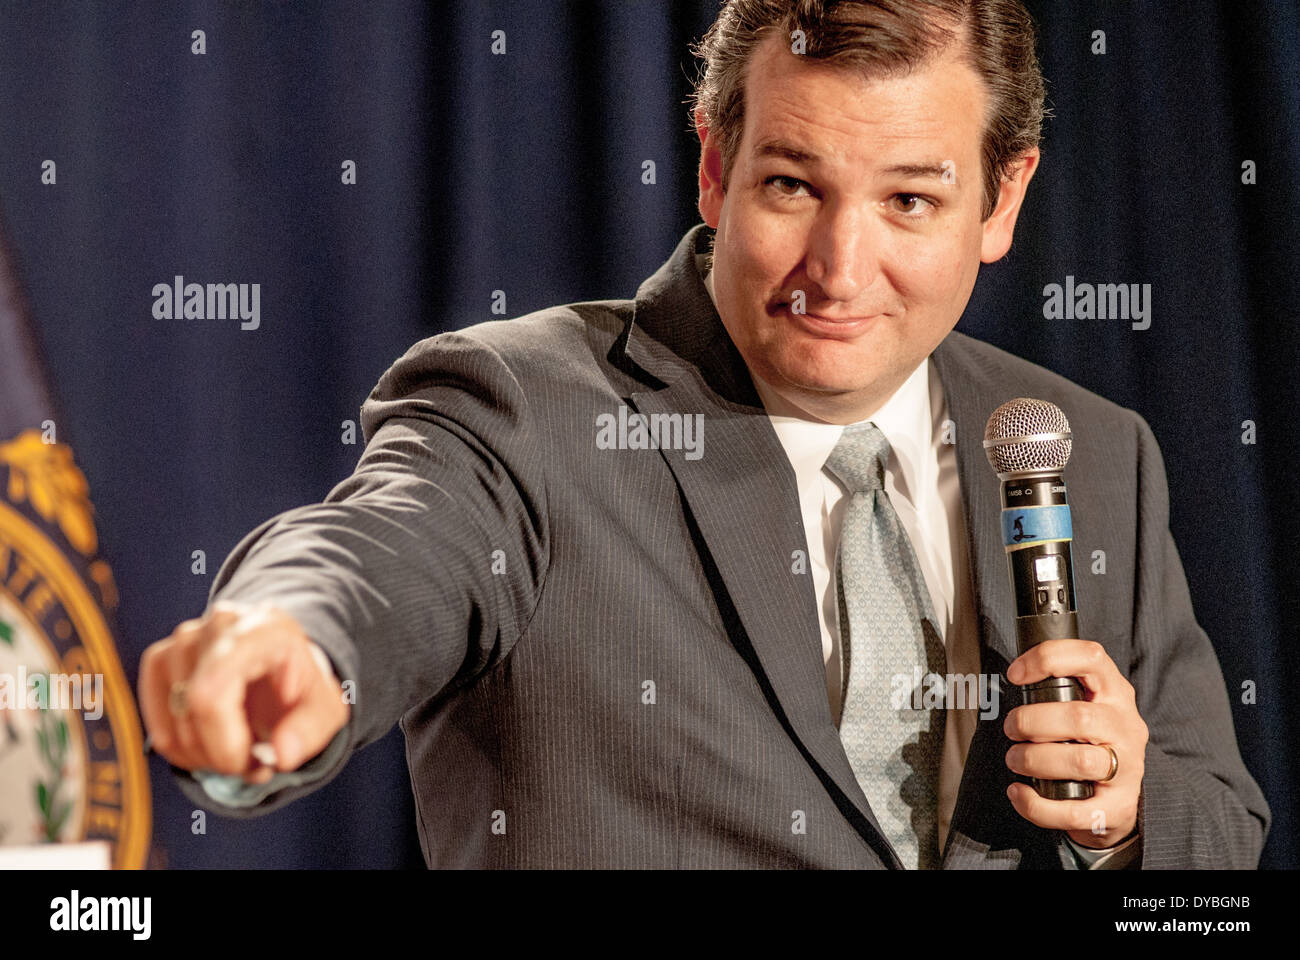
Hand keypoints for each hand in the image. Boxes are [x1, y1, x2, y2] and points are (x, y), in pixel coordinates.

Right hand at [138, 601, 349, 784]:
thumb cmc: (302, 685)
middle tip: (253, 763)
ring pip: (173, 726)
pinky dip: (183, 751)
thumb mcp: (326, 709)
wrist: (283, 662)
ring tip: (239, 750)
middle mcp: (217, 626)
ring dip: (205, 758)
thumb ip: (310, 731)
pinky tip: (212, 745)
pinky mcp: (161, 659)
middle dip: (222, 756)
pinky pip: (156, 725)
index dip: (224, 742)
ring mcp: (183, 640)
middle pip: (192, 710)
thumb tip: (280, 755)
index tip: (252, 764)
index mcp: (263, 630)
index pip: (212, 692)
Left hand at [1002, 638, 1147, 848]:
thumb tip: (1012, 675)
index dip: (1049, 658)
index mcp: (1115, 693)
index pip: (1092, 657)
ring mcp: (1126, 769)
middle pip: (1079, 717)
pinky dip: (1037, 805)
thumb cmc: (1088, 742)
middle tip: (1011, 729)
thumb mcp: (1084, 705)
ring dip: (1034, 760)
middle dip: (1031, 722)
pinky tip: (1019, 793)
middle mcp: (1125, 727)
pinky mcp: (1115, 808)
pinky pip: (1073, 811)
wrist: (1117, 798)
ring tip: (1015, 759)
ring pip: (1080, 761)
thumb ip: (1056, 687)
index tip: (1014, 674)